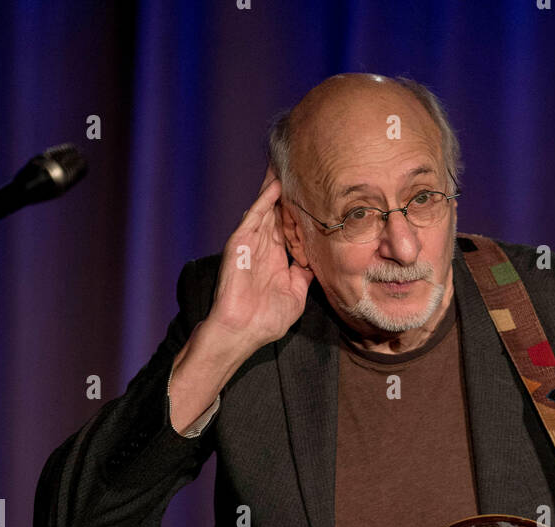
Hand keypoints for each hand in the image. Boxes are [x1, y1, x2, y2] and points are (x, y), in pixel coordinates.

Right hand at [204, 164, 314, 354]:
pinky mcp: (240, 243)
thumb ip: (304, 276)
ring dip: (275, 189)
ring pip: (266, 210)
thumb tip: (314, 261)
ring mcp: (251, 244)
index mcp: (277, 261)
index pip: (289, 229)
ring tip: (287, 166)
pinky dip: (264, 200)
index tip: (314, 196)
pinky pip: (254, 216)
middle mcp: (264, 249)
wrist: (242, 330)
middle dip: (288, 194)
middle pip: (277, 214)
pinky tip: (275, 185)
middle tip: (300, 170)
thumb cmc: (266, 320)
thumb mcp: (296, 296)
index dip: (300, 213)